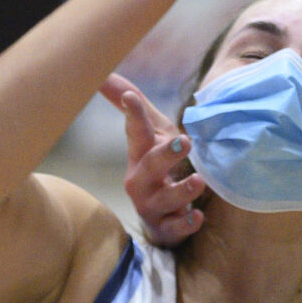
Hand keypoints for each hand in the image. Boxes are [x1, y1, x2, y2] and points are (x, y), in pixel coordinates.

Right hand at [104, 74, 204, 245]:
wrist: (162, 216)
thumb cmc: (157, 167)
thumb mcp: (151, 134)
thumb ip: (133, 106)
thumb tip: (102, 75)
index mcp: (139, 154)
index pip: (136, 131)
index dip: (133, 114)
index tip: (132, 97)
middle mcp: (141, 180)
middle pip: (150, 167)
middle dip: (165, 154)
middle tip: (184, 140)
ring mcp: (153, 205)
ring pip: (164, 200)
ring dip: (182, 190)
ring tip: (199, 180)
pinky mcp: (167, 226)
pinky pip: (175, 227)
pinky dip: (186, 223)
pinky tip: (198, 216)